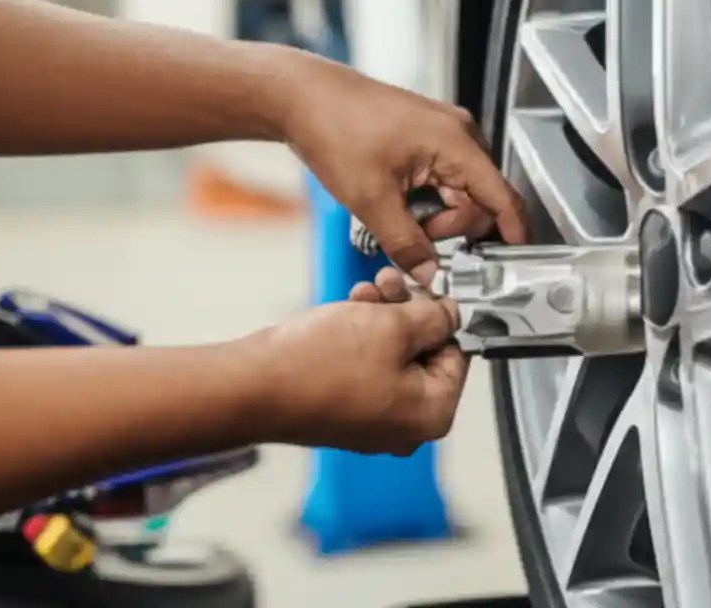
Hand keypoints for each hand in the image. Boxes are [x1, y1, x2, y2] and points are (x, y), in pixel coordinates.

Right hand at [247, 284, 467, 455]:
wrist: (253, 385)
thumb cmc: (318, 367)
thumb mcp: (393, 325)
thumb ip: (434, 317)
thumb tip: (451, 314)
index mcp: (431, 414)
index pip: (457, 356)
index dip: (443, 317)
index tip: (429, 291)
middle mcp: (405, 427)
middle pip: (425, 355)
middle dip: (408, 311)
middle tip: (393, 283)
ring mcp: (373, 421)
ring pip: (393, 355)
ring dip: (383, 316)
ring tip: (366, 291)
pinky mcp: (343, 409)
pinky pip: (366, 366)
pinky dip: (362, 335)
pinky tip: (349, 308)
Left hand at [270, 50, 528, 283]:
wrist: (301, 96)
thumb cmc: (334, 127)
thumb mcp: (370, 199)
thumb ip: (406, 243)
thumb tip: (429, 274)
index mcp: (456, 143)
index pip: (502, 197)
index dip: (513, 232)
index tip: (516, 259)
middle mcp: (458, 134)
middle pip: (479, 200)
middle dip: (452, 229)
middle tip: (414, 238)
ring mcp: (443, 133)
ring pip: (459, 192)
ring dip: (436, 216)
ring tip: (397, 217)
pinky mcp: (426, 137)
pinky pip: (442, 179)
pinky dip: (426, 200)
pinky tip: (397, 203)